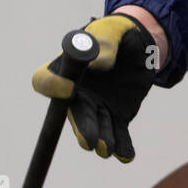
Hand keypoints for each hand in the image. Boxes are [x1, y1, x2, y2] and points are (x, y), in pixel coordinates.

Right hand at [32, 14, 158, 160]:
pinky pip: (119, 134)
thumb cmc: (117, 34)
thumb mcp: (112, 31)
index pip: (46, 82)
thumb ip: (105, 43)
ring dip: (102, 140)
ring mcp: (97, 108)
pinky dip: (123, 147)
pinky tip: (127, 155)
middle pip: (74, 114)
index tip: (68, 88)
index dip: (52, 86)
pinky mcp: (118, 116)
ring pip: (97, 128)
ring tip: (108, 150)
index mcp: (66, 70)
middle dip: (83, 128)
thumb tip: (99, 62)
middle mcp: (77, 94)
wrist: (140, 46)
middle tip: (90, 142)